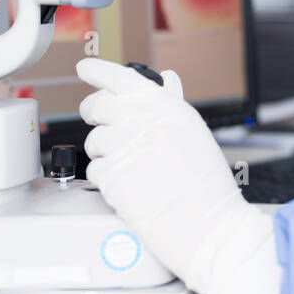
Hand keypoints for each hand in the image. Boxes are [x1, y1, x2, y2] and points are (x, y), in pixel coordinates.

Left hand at [76, 58, 285, 293]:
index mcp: (163, 106)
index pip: (121, 78)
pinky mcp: (110, 177)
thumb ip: (172, 103)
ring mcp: (122, 149)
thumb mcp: (193, 132)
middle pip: (97, 105)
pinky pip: (93, 171)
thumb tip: (167, 80)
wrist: (208, 226)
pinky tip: (129, 185)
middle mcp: (140, 121)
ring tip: (130, 166)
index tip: (85, 67)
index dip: (98, 70)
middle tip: (98, 120)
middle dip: (93, 113)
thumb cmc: (206, 184)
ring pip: (92, 141)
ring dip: (103, 151)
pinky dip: (105, 178)